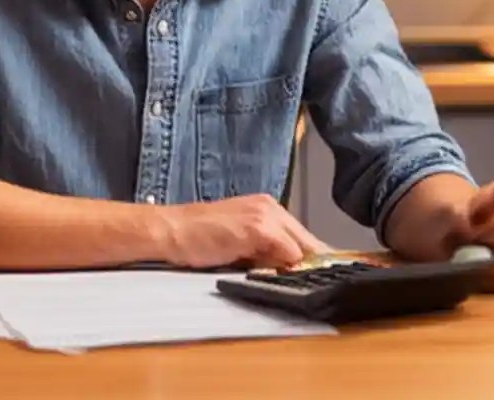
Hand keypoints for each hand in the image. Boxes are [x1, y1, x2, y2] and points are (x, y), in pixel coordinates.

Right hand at [156, 194, 331, 268]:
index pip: (304, 238)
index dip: (315, 261)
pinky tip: (273, 276)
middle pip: (310, 242)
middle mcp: (270, 208)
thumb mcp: (238, 245)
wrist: (170, 230)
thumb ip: (264, 253)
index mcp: (266, 209)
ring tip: (285, 283)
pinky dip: (286, 269)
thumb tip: (291, 272)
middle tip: (313, 286)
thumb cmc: (196, 238)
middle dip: (313, 266)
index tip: (323, 277)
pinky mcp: (258, 228)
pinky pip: (288, 254)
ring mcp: (266, 216)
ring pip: (302, 249)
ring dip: (297, 270)